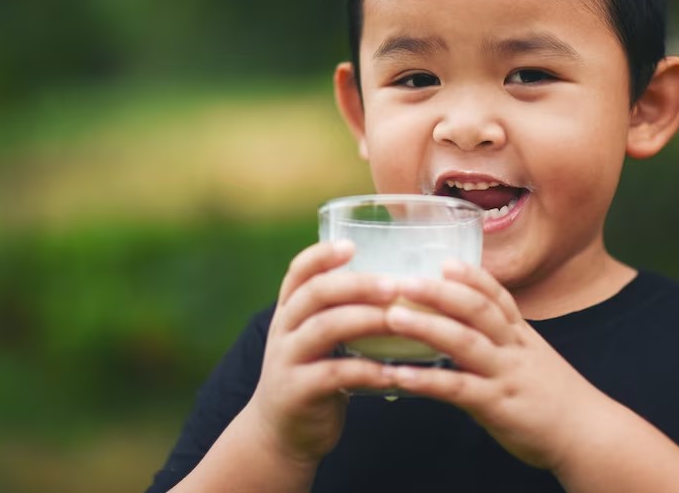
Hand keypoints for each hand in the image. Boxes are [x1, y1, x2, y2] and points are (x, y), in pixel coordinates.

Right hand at [249, 240, 398, 467]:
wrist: (279, 434)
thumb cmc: (313, 374)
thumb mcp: (315, 337)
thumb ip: (339, 311)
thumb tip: (398, 281)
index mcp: (290, 310)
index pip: (299, 271)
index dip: (323, 254)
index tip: (352, 244)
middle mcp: (283, 329)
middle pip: (315, 293)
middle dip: (357, 285)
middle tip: (394, 285)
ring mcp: (286, 360)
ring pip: (324, 329)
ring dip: (366, 320)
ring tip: (399, 319)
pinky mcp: (297, 393)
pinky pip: (334, 375)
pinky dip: (367, 371)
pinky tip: (393, 371)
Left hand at [382, 261, 600, 470]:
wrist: (589, 435)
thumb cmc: (553, 398)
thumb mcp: (531, 358)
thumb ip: (501, 342)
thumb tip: (462, 329)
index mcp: (522, 334)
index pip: (497, 295)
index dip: (471, 276)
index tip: (444, 260)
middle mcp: (514, 347)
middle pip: (478, 309)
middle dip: (440, 292)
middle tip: (404, 281)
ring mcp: (507, 374)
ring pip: (466, 342)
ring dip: (427, 326)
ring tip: (392, 316)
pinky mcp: (498, 405)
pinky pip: (459, 389)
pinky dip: (428, 380)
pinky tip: (399, 376)